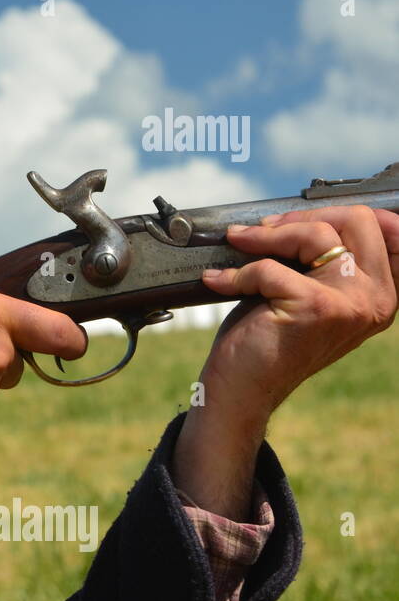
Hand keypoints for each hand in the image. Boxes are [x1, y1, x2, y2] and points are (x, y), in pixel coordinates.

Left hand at [200, 205, 398, 417]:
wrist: (245, 387)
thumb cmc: (271, 337)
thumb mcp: (309, 291)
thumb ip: (323, 259)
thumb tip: (302, 213)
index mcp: (384, 293)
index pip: (386, 228)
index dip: (341, 213)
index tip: (300, 218)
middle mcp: (378, 299)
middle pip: (359, 220)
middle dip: (303, 216)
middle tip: (265, 229)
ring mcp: (352, 304)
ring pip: (317, 234)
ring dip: (267, 234)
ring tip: (239, 242)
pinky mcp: (316, 308)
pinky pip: (271, 266)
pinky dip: (237, 272)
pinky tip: (219, 280)